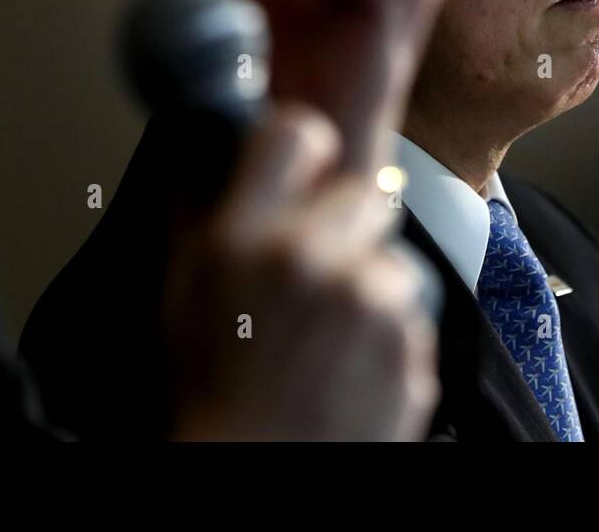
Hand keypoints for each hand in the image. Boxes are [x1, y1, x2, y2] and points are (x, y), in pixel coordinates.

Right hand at [166, 103, 438, 440]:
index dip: (306, 145)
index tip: (308, 162)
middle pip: (363, 190)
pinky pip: (411, 310)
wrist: (264, 464)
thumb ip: (204, 204)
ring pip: (392, 256)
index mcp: (241, 236)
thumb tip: (215, 132)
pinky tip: (350, 362)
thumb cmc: (218, 381)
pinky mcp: (406, 339)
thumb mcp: (187, 286)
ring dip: (371, 285)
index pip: (294, 133)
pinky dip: (390, 332)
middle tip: (322, 266)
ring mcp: (363, 298)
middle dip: (348, 223)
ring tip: (331, 332)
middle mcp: (304, 256)